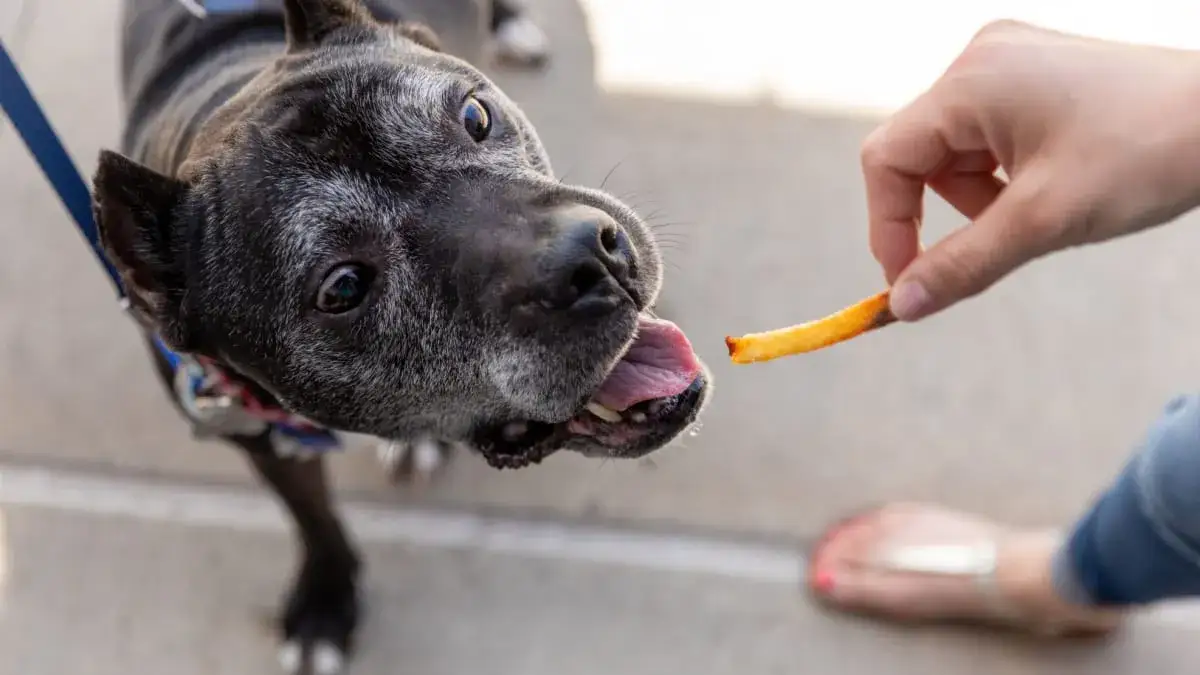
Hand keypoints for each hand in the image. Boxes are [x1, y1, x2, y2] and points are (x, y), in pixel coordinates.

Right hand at [862, 20, 1199, 320]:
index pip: (887, 159)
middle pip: (918, 155)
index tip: (910, 282)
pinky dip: (1003, 175)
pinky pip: (986, 135)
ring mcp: (1007, 62)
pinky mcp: (1033, 74)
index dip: (887, 226)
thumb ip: (962, 265)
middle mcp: (979, 60)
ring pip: (953, 151)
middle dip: (948, 210)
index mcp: (970, 82)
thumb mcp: (1043, 222)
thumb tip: (900, 307)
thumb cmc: (1148, 154)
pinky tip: (1052, 182)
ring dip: (979, 196)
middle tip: (1000, 241)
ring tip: (1041, 206)